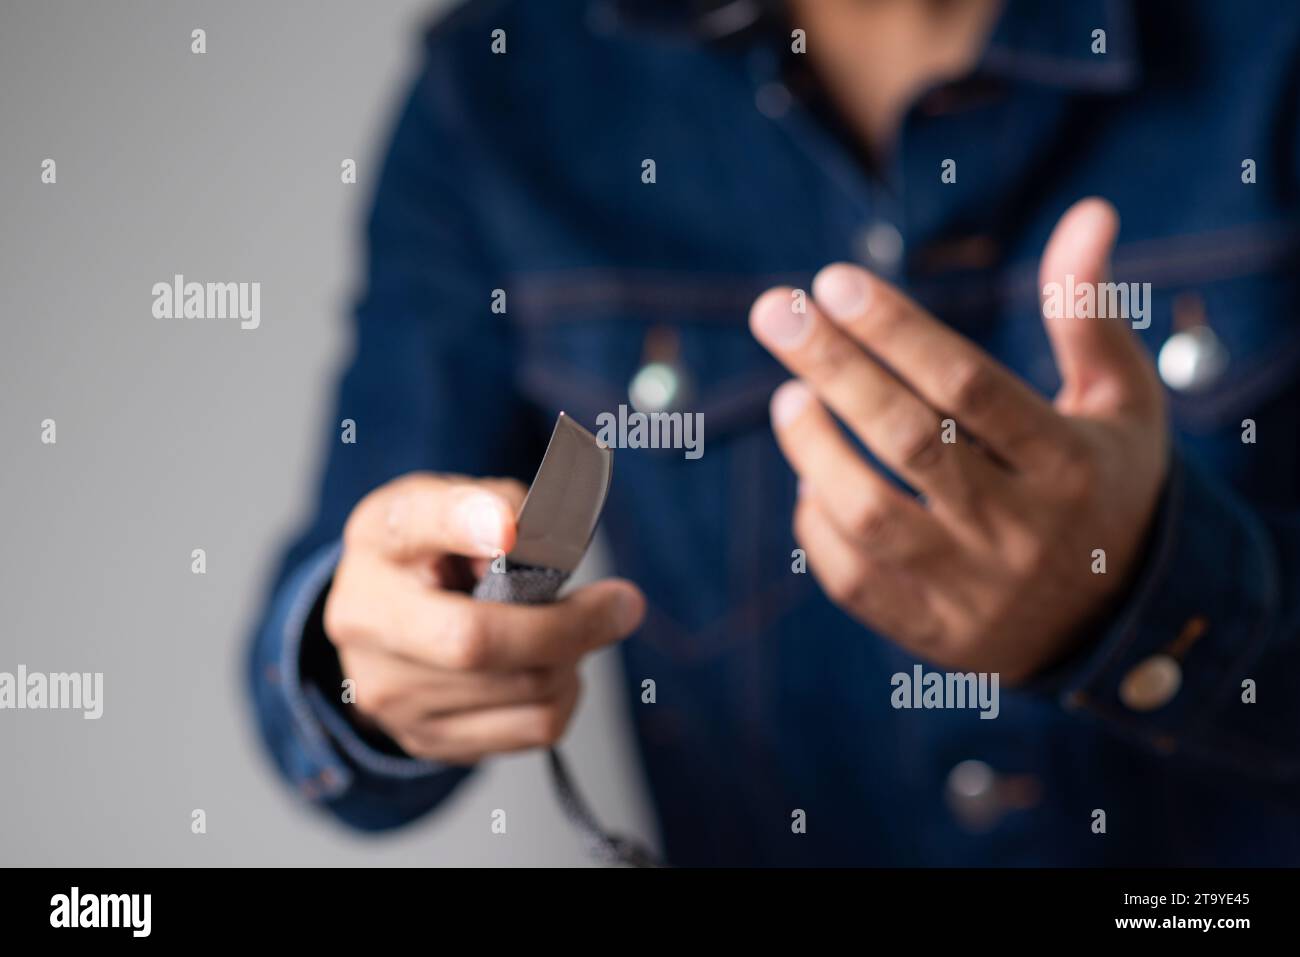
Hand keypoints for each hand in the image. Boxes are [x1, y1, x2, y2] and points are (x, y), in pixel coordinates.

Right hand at [323, 473, 645, 763]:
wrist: (382, 626)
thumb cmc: (432, 555)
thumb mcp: (454, 503)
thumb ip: (498, 505)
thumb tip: (539, 545)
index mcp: (379, 539)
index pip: (415, 523)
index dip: (465, 523)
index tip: (511, 528)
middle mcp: (367, 618)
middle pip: (477, 640)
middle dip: (569, 623)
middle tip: (619, 602)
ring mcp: (391, 691)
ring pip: (524, 688)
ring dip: (572, 657)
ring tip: (570, 632)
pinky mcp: (427, 738)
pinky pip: (533, 728)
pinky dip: (564, 696)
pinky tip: (551, 669)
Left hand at [749, 198, 1167, 682]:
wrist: (1117, 622)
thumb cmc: (1104, 485)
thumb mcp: (1120, 401)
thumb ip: (1089, 313)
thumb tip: (1088, 211)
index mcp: (1070, 464)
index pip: (969, 386)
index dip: (896, 330)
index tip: (833, 281)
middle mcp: (1021, 530)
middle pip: (909, 441)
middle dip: (834, 367)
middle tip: (774, 310)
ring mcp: (973, 589)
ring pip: (871, 515)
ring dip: (815, 448)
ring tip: (787, 397)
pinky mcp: (932, 632)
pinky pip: (853, 580)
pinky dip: (819, 522)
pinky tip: (812, 476)